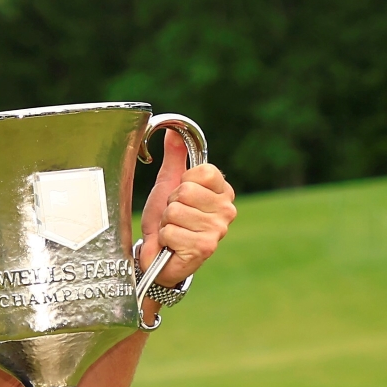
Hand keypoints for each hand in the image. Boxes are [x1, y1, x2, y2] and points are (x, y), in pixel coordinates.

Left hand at [139, 131, 236, 286]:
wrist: (159, 255)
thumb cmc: (167, 220)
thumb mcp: (169, 184)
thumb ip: (175, 158)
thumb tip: (173, 131)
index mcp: (223, 191)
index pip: (202, 171)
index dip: (183, 182)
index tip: (182, 195)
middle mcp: (227, 210)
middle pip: (186, 191)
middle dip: (171, 204)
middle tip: (175, 216)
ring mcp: (218, 229)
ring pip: (176, 211)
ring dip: (167, 222)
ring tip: (173, 230)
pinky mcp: (205, 247)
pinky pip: (171, 231)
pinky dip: (165, 238)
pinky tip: (172, 245)